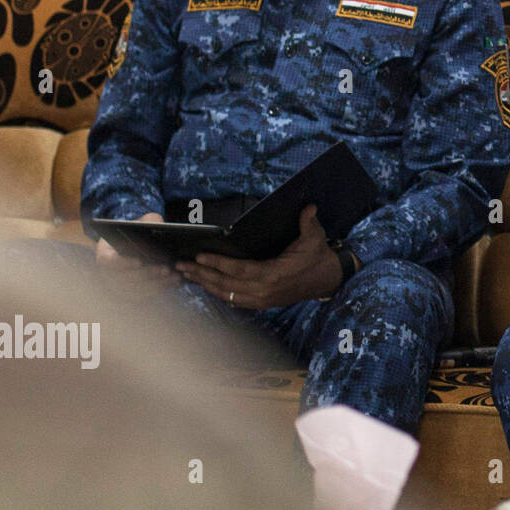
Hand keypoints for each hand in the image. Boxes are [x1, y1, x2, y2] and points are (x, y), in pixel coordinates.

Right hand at [96, 211, 180, 290]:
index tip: (139, 262)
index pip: (107, 261)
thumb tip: (158, 226)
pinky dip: (160, 289)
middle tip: (165, 268)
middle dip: (146, 274)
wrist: (141, 246)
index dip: (122, 263)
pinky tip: (175, 281)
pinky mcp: (130, 294)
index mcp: (105, 253)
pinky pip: (144, 296)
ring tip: (174, 275)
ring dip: (156, 284)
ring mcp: (117, 286)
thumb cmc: (139, 233)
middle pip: (123, 279)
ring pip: (135, 290)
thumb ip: (150, 221)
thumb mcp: (143, 222)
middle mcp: (107, 273)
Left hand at [175, 205, 345, 309]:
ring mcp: (263, 300)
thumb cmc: (318, 256)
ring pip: (227, 295)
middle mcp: (265, 291)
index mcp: (274, 274)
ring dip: (205, 284)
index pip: (239, 270)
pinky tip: (206, 285)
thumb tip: (309, 205)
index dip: (218, 264)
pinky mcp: (262, 303)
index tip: (199, 257)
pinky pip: (234, 300)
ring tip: (187, 274)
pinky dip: (218, 293)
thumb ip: (308, 221)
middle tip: (181, 266)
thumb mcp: (315, 237)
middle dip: (202, 275)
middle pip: (226, 285)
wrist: (328, 279)